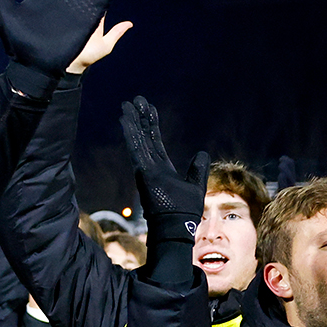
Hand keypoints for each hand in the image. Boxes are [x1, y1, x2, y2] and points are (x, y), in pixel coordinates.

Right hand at [119, 97, 208, 246]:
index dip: (151, 125)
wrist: (177, 225)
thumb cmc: (184, 210)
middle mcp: (150, 166)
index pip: (154, 141)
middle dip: (140, 118)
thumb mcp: (196, 184)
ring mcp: (145, 169)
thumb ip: (197, 168)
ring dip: (132, 122)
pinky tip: (125, 120)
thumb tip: (201, 153)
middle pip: (144, 137)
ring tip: (126, 105)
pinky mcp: (143, 172)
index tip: (147, 109)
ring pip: (137, 140)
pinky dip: (130, 134)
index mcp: (161, 168)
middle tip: (134, 100)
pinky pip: (136, 149)